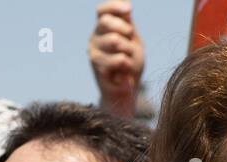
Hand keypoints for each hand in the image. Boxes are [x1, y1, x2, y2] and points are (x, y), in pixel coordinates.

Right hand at [89, 1, 144, 116]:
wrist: (128, 89)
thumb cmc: (131, 62)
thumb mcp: (132, 40)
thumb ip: (127, 22)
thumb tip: (126, 4)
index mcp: (103, 28)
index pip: (102, 11)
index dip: (113, 6)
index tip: (130, 9)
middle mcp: (95, 37)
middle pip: (106, 22)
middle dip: (125, 29)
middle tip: (130, 40)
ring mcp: (94, 51)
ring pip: (116, 41)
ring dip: (130, 51)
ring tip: (129, 61)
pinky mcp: (97, 66)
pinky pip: (119, 60)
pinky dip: (128, 66)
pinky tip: (124, 72)